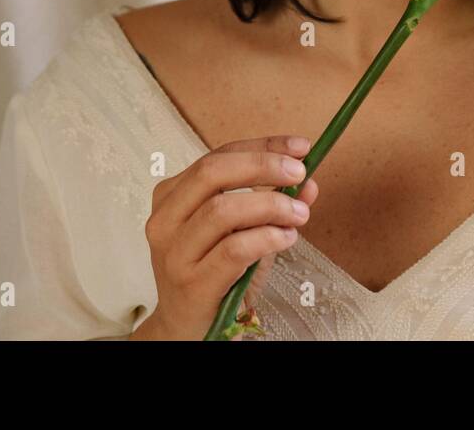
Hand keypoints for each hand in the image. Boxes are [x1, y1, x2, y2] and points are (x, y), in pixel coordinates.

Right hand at [132, 134, 318, 339]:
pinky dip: (268, 237)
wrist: (187, 327)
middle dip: (263, 165)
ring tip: (298, 214)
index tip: (300, 146)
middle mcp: (165, 220)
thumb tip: (308, 181)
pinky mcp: (192, 283)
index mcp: (172, 196)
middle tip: (299, 172)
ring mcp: (175, 253)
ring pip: (223, 210)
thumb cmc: (215, 272)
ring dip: (271, 205)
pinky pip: (234, 249)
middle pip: (212, 173)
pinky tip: (286, 237)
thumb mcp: (243, 230)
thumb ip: (273, 202)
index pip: (218, 156)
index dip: (262, 146)